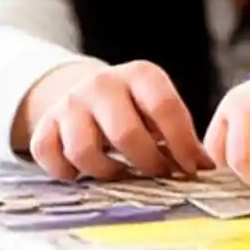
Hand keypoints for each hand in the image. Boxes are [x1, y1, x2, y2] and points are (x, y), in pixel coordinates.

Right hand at [27, 60, 213, 180]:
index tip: (193, 168)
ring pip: (84, 151)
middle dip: (148, 163)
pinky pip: (51, 158)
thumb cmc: (134, 108)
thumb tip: (204, 165)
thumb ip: (179, 134)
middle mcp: (102, 84)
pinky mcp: (45, 125)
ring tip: (121, 173)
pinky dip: (68, 172)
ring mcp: (70, 104)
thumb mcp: (158, 108)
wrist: (86, 93)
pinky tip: (84, 171)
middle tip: (159, 175)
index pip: (165, 107)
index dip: (182, 143)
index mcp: (139, 75)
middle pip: (125, 133)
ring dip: (106, 172)